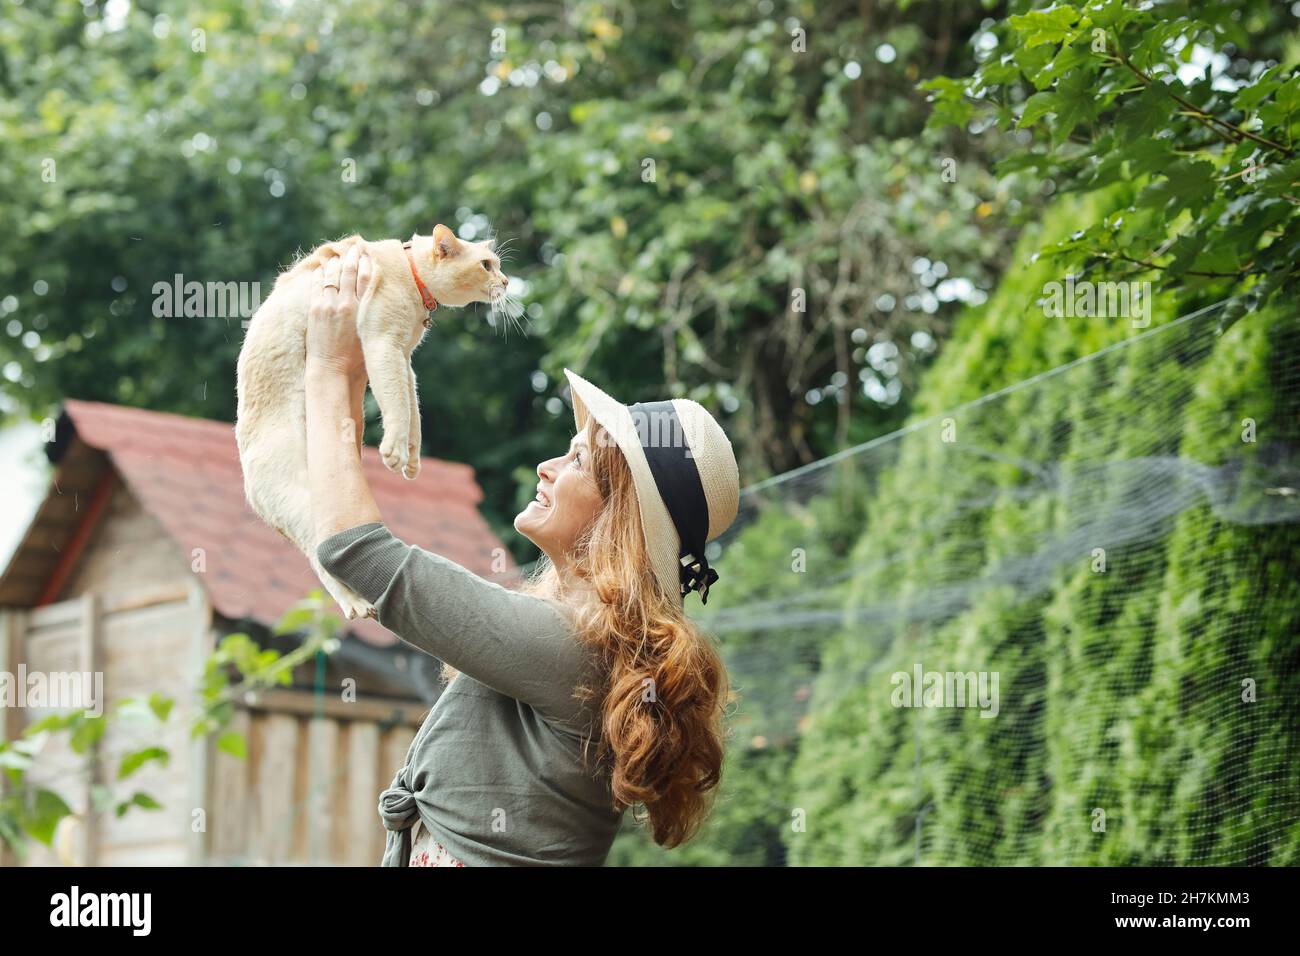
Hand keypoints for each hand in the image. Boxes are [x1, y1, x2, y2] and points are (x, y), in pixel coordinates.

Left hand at [306, 244, 371, 382]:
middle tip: (354, 247)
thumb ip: (374, 316)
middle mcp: (346, 304)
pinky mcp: (315, 310)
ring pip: (331, 275)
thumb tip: (382, 304)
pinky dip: (320, 274)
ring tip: (338, 255)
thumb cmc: (358, 359)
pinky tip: (322, 267)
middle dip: (351, 257)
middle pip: (349, 272)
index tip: (368, 253)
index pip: (366, 278)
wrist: (332, 370)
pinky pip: (317, 285)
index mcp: (362, 310)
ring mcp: (328, 306)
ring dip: (335, 263)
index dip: (367, 263)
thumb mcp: (372, 334)